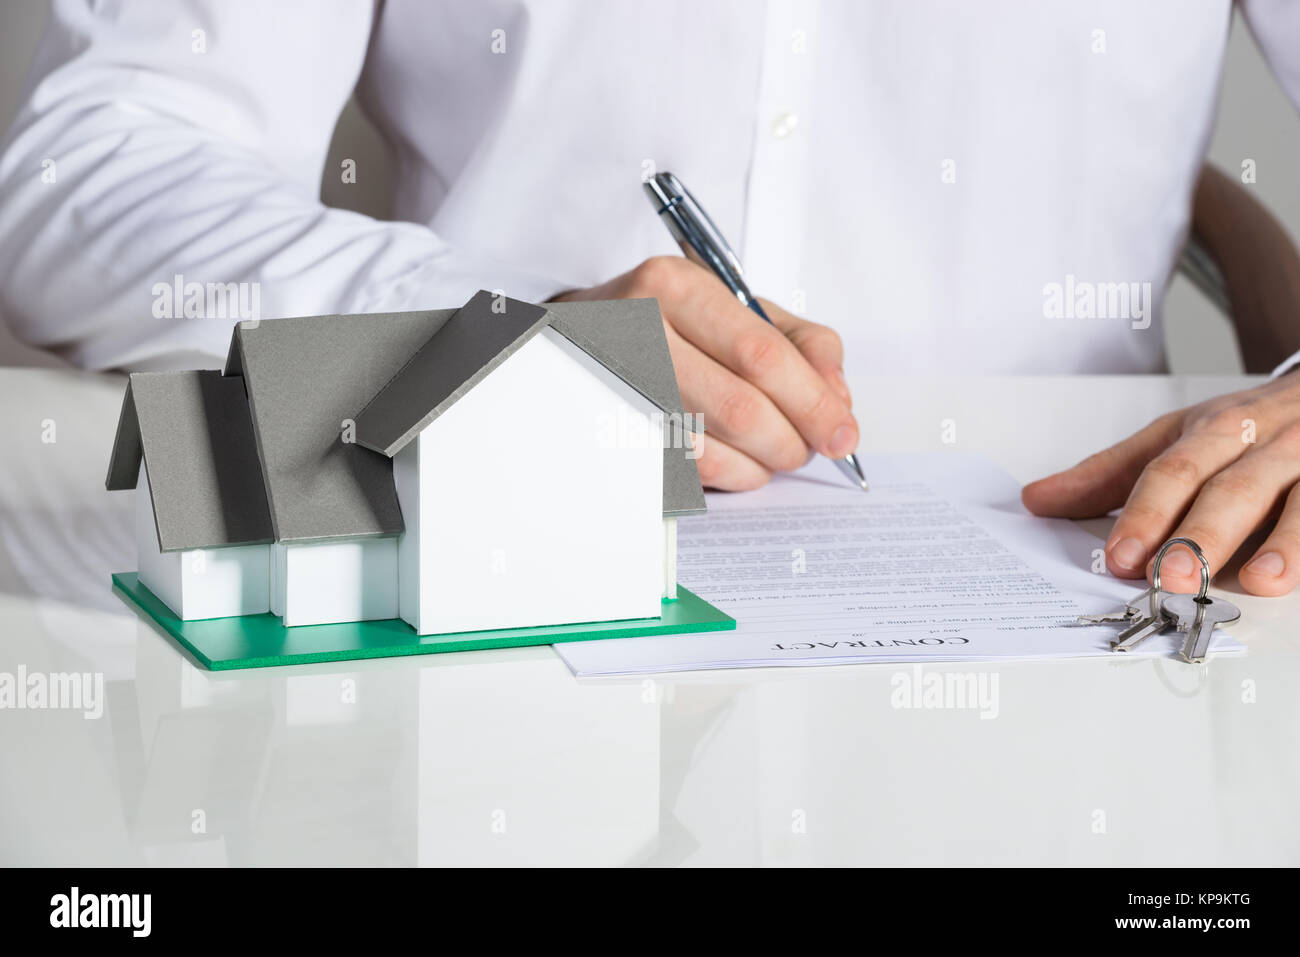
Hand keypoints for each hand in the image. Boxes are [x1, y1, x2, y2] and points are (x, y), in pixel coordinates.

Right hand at [552, 256, 858, 489]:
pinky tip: (741, 462)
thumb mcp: (737, 306)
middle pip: (741, 407)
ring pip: (713, 449)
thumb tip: (837, 399)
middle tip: (810, 448)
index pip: (762, 355)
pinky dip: (730, 476)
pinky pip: (685, 472)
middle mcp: (639, 332)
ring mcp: (619, 388)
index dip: (814, 402)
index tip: (843, 431)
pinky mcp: (612, 431)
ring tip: (774, 452)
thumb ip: (802, 344)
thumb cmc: (670, 320)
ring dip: (761, 464)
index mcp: (676, 287)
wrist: (581, 334)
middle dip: (791, 440)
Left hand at [1022, 373, 1299, 596]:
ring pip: (1299, 500)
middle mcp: (1263, 441)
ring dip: (1282, 541)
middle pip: (1230, 488)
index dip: (1145, 515)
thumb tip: (1037, 500)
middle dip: (1200, 535)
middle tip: (1173, 579)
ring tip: (1259, 580)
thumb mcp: (1173, 436)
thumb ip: (1108, 474)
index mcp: (1210, 431)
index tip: (1120, 556)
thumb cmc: (1244, 425)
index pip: (1171, 472)